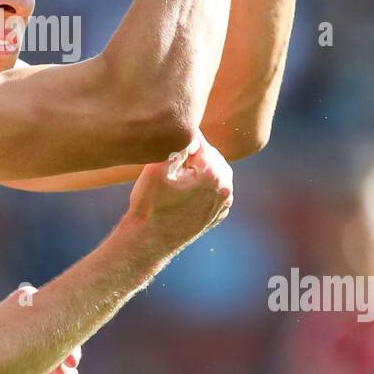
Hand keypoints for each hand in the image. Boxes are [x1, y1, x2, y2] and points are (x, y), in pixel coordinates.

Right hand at [124, 132, 233, 252]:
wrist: (147, 241)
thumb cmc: (149, 204)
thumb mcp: (157, 167)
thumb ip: (178, 144)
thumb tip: (192, 132)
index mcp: (214, 173)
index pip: (199, 141)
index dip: (180, 140)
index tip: (165, 144)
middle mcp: (225, 187)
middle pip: (209, 155)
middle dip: (191, 155)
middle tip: (168, 161)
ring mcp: (224, 203)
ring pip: (212, 172)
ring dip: (197, 169)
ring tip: (174, 178)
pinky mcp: (217, 214)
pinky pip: (213, 189)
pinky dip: (201, 186)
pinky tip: (182, 193)